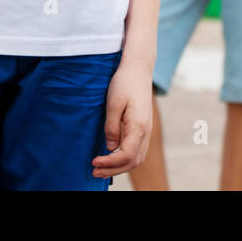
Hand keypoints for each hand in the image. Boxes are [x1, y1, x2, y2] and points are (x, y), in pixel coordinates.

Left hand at [92, 59, 152, 177]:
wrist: (138, 68)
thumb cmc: (124, 83)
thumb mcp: (113, 104)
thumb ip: (112, 128)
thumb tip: (110, 148)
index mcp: (139, 126)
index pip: (126, 155)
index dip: (109, 163)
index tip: (93, 163)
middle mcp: (146, 131)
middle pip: (133, 161)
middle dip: (113, 170)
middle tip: (94, 171)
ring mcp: (147, 129)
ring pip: (137, 158)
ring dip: (120, 167)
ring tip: (102, 168)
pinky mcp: (144, 127)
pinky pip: (138, 150)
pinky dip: (125, 159)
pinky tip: (112, 156)